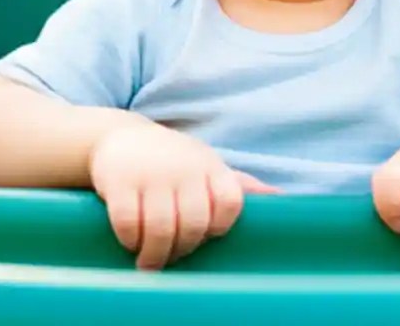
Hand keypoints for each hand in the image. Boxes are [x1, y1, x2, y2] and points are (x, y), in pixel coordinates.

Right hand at [89, 122, 278, 269]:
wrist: (120, 136)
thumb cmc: (174, 160)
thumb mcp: (207, 166)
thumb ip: (239, 185)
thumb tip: (280, 197)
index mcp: (210, 167)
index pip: (230, 203)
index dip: (219, 227)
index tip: (205, 235)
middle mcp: (184, 169)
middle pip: (195, 224)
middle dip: (184, 248)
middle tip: (173, 256)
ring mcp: (151, 175)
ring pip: (162, 229)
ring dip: (156, 254)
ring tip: (150, 263)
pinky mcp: (120, 181)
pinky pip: (128, 223)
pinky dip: (131, 240)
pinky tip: (131, 243)